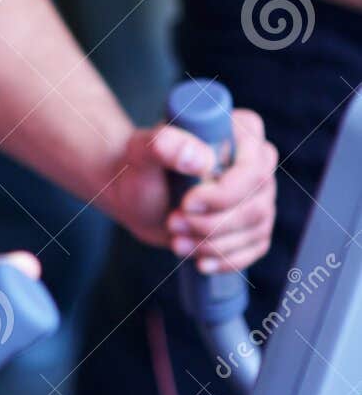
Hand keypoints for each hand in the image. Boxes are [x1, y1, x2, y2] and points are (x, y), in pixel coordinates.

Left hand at [105, 109, 276, 272]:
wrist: (135, 195)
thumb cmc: (139, 166)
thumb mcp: (142, 151)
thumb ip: (164, 143)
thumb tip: (200, 160)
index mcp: (240, 131)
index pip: (254, 168)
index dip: (227, 193)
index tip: (188, 203)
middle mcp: (257, 162)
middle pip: (257, 204)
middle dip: (213, 223)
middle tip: (173, 223)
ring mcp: (259, 195)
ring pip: (256, 228)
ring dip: (213, 243)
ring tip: (175, 240)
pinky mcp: (253, 224)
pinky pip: (255, 248)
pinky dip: (227, 260)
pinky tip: (200, 262)